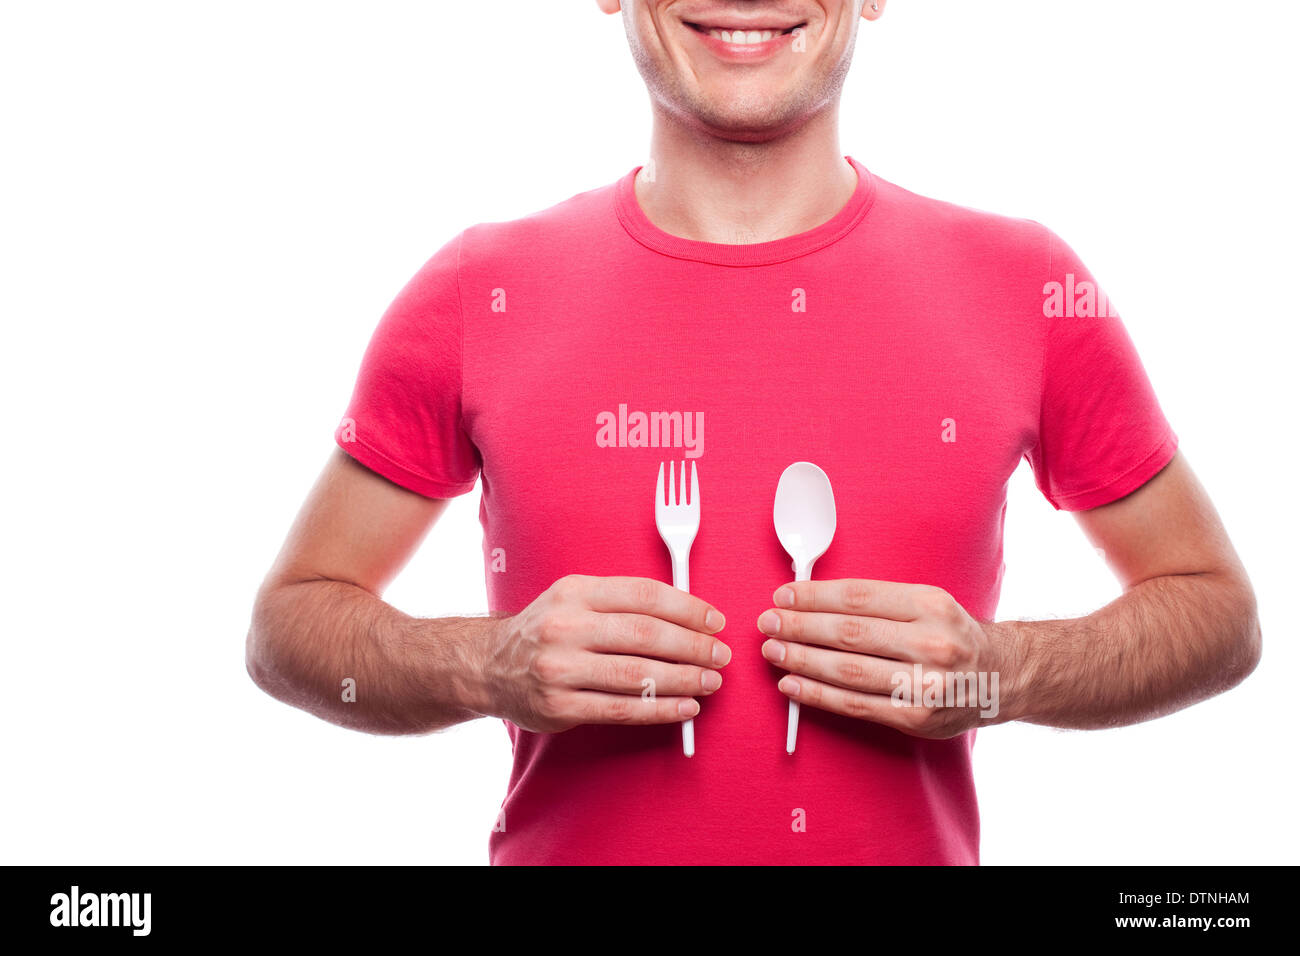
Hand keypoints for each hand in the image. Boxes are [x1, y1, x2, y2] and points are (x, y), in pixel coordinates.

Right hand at [477, 574, 729, 732]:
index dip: (687, 608)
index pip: (644, 595)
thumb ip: (622, 601)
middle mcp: (566, 626)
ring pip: (637, 674)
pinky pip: (621, 708)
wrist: (488, 665)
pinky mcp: (559, 705)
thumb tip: (687, 613)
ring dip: (684, 680)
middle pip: (645, 635)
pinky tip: (685, 708)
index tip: (714, 621)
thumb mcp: (575, 598)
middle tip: (720, 655)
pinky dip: (661, 710)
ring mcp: (560, 668)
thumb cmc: (546, 630)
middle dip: (693, 646)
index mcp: (576, 592)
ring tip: (710, 682)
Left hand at [757, 579, 1004, 737]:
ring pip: (848, 670)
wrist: (1001, 678)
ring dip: (802, 660)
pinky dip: (817, 695)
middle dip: (800, 627)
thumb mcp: (926, 602)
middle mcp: (932, 643)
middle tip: (768, 623)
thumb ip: (876, 601)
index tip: (784, 595)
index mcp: (930, 605)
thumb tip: (810, 599)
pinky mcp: (917, 718)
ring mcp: (925, 684)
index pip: (858, 597)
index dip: (814, 596)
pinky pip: (855, 705)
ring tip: (772, 651)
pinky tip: (791, 685)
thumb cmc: (950, 634)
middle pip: (849, 633)